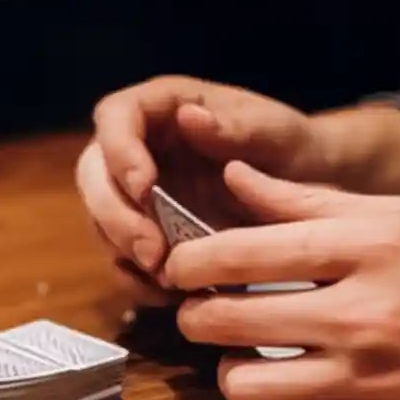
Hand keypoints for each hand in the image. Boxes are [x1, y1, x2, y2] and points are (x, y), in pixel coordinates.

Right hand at [77, 76, 326, 299]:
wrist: (306, 187)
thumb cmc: (289, 146)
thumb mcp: (273, 130)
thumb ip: (234, 125)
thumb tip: (188, 117)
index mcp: (161, 107)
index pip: (116, 118)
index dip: (120, 152)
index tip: (145, 187)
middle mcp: (137, 146)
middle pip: (94, 175)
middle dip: (115, 216)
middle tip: (152, 252)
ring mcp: (135, 192)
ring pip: (101, 220)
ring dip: (125, 251)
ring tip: (168, 278)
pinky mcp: (143, 231)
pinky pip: (121, 257)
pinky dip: (137, 278)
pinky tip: (167, 292)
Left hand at [164, 161, 399, 399]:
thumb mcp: (398, 214)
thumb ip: (306, 201)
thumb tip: (233, 177)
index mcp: (368, 249)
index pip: (243, 254)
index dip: (190, 260)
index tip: (176, 266)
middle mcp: (366, 315)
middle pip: (229, 324)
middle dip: (194, 317)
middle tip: (200, 311)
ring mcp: (375, 379)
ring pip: (249, 390)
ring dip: (229, 373)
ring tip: (242, 354)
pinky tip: (296, 382)